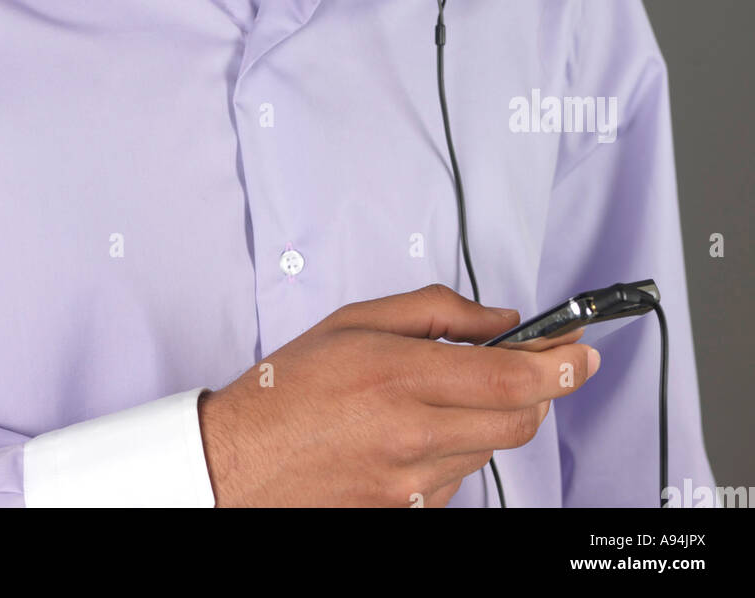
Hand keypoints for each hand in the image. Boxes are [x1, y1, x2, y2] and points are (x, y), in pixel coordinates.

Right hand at [197, 282, 599, 506]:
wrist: (240, 464)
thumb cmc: (290, 386)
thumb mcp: (355, 320)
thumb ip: (436, 312)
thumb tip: (500, 321)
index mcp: (399, 377)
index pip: (510, 379)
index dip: (560, 365)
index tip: (584, 351)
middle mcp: (413, 435)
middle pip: (518, 420)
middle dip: (543, 390)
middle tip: (543, 363)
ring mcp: (413, 482)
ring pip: (492, 447)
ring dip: (495, 416)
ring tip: (454, 390)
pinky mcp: (409, 510)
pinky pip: (460, 476)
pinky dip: (461, 447)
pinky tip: (425, 427)